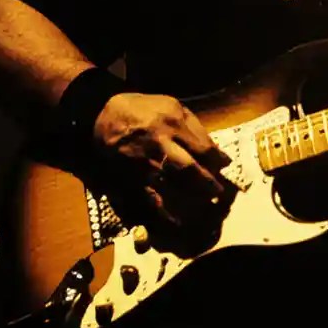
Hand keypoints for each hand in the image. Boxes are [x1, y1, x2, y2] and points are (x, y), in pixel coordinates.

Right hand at [92, 93, 232, 231]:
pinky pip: (149, 198)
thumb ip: (196, 129)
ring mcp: (144, 163)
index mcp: (173, 124)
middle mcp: (160, 144)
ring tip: (205, 203)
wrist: (103, 116)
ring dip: (191, 196)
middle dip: (207, 183)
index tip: (224, 167)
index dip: (217, 161)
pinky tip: (178, 221)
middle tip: (218, 192)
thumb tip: (218, 154)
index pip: (202, 148)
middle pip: (189, 168)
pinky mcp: (131, 177)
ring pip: (172, 185)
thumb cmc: (144, 110)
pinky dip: (164, 212)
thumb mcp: (172, 107)